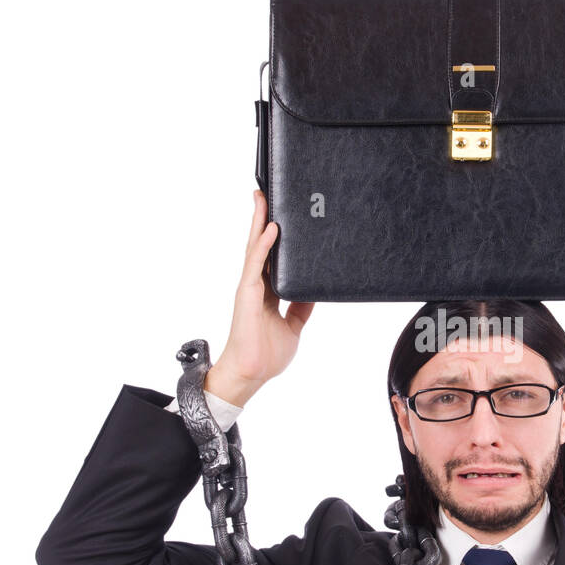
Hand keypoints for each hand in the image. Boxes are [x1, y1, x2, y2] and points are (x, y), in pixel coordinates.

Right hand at [207, 191, 314, 404]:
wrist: (253, 372)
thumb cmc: (267, 353)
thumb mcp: (294, 325)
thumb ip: (302, 307)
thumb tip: (316, 292)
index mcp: (267, 290)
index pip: (270, 255)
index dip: (274, 234)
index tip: (280, 213)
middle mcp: (257, 284)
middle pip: (260, 244)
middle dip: (263, 218)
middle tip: (267, 192)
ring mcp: (250, 287)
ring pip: (255, 248)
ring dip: (259, 221)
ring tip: (264, 198)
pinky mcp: (247, 294)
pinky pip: (256, 264)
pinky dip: (263, 245)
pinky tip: (271, 228)